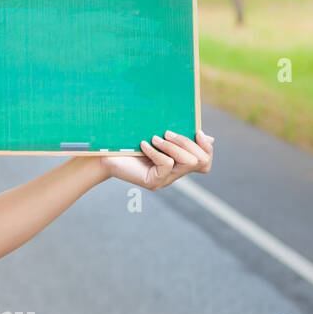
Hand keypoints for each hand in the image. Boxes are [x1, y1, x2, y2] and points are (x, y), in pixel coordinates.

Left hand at [99, 129, 213, 189]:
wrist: (104, 156)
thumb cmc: (129, 144)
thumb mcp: (157, 138)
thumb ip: (179, 138)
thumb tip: (208, 137)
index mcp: (178, 164)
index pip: (205, 162)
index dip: (206, 147)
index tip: (197, 131)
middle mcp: (174, 175)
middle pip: (200, 161)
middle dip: (187, 143)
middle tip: (167, 133)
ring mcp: (164, 180)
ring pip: (187, 162)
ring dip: (174, 146)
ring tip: (155, 138)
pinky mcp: (153, 182)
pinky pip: (166, 165)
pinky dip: (156, 152)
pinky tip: (143, 145)